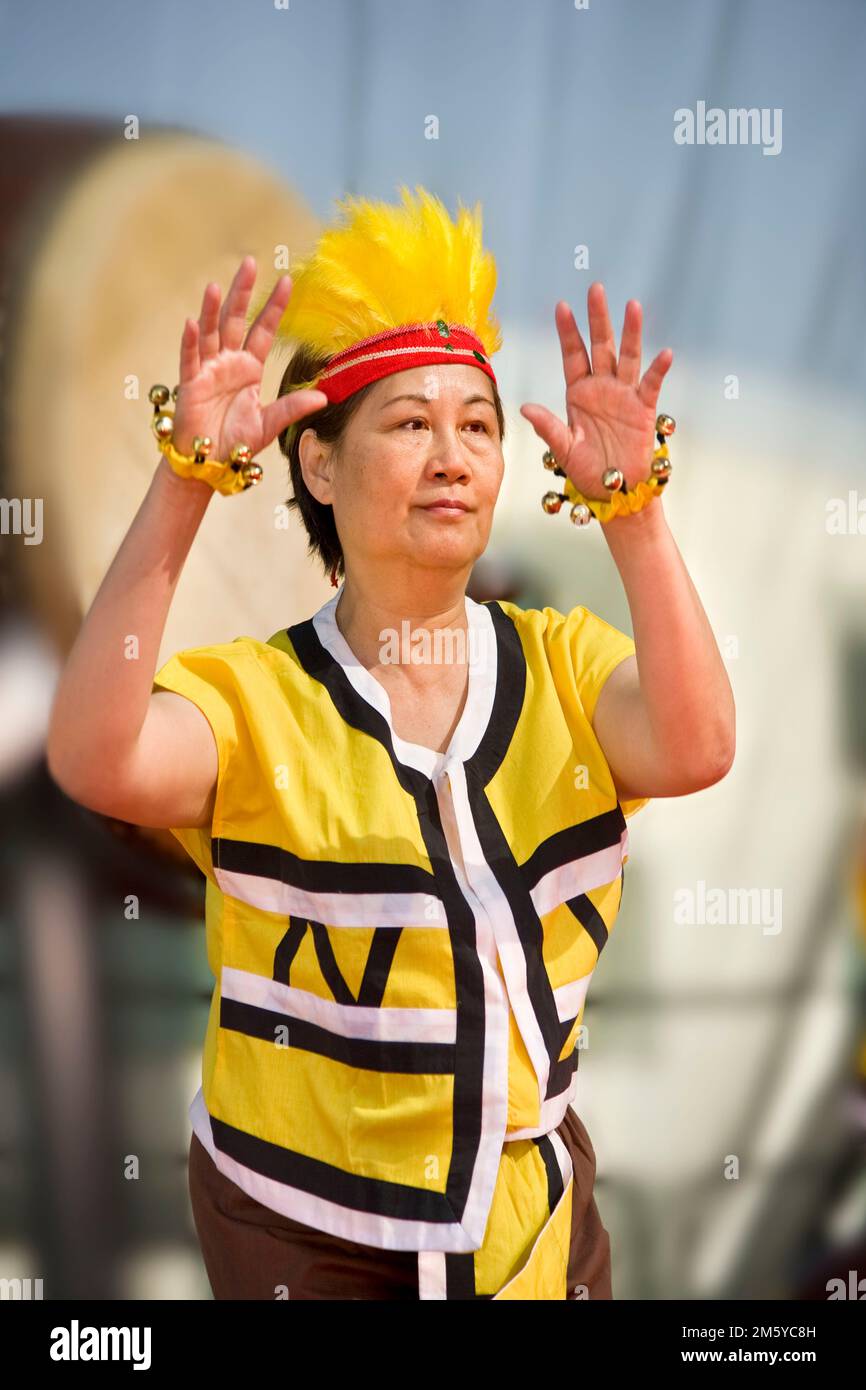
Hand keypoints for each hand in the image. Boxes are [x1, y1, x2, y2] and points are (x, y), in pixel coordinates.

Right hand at [170, 255, 327, 459]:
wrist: (210, 462)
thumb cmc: (235, 441)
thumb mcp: (270, 423)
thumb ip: (293, 408)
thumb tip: (324, 397)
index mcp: (249, 368)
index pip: (263, 330)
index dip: (274, 307)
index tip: (288, 282)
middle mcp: (228, 362)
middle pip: (234, 320)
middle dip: (242, 292)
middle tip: (250, 263)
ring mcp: (208, 370)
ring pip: (210, 333)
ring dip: (212, 310)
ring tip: (216, 286)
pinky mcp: (191, 384)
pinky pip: (190, 359)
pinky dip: (190, 342)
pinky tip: (192, 323)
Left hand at [519, 283, 672, 499]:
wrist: (613, 491)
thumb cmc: (586, 471)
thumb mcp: (563, 448)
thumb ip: (548, 427)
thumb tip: (525, 408)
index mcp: (578, 393)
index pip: (573, 355)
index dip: (568, 332)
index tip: (561, 306)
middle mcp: (601, 388)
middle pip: (601, 346)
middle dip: (598, 318)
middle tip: (596, 289)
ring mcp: (624, 395)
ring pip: (627, 357)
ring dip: (630, 333)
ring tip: (632, 306)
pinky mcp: (643, 409)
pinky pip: (651, 386)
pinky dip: (658, 370)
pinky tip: (665, 353)